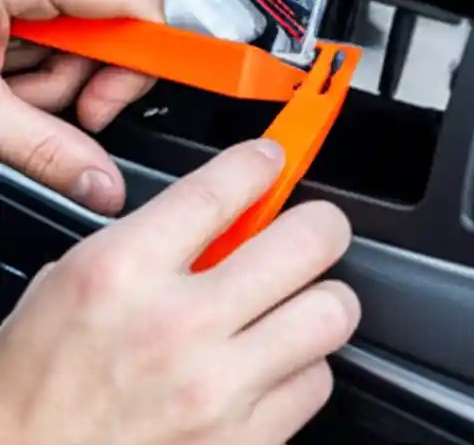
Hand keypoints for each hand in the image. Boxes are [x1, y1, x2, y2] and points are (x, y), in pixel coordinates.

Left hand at [0, 0, 163, 214]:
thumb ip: (46, 149)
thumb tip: (100, 184)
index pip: (146, 10)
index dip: (166, 63)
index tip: (210, 87)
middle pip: (121, 17)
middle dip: (89, 76)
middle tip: (44, 109)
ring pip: (90, 18)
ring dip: (58, 68)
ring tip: (3, 87)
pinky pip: (58, 7)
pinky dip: (36, 48)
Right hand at [0, 139, 360, 444]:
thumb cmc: (35, 390)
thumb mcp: (68, 288)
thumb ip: (147, 243)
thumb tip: (223, 215)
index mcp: (121, 274)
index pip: (223, 188)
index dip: (261, 163)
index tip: (271, 162)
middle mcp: (177, 325)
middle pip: (310, 240)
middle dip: (319, 228)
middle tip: (311, 235)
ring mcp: (218, 387)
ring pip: (332, 312)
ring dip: (321, 304)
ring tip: (295, 308)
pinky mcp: (247, 439)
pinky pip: (318, 382)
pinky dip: (303, 372)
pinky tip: (272, 370)